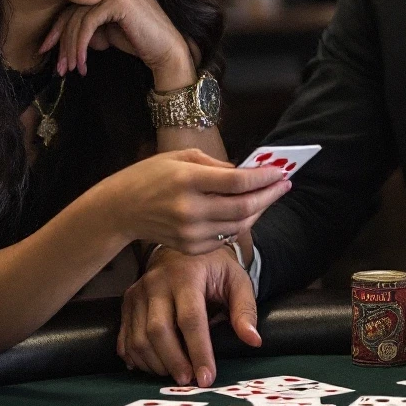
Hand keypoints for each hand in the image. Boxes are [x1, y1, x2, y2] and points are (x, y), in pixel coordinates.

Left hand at [39, 0, 194, 86]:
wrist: (168, 51)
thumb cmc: (140, 40)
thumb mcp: (107, 27)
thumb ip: (85, 21)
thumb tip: (58, 33)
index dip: (60, 25)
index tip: (48, 47)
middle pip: (76, 6)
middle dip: (62, 39)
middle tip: (58, 65)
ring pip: (80, 16)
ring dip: (71, 46)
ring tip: (69, 68)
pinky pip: (88, 22)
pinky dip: (80, 45)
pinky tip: (81, 63)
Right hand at [105, 147, 289, 253]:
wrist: (121, 209)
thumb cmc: (151, 175)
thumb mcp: (181, 157)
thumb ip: (216, 165)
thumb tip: (247, 172)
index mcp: (187, 180)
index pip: (237, 182)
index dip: (263, 177)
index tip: (279, 171)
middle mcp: (190, 209)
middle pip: (243, 208)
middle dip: (269, 195)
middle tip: (284, 184)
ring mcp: (190, 232)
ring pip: (238, 226)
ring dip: (259, 211)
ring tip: (269, 195)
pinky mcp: (190, 248)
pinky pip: (225, 237)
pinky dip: (240, 224)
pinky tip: (247, 211)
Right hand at [117, 245, 257, 382]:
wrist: (182, 250)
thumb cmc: (213, 267)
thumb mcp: (236, 280)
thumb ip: (245, 310)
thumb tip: (253, 340)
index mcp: (187, 274)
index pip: (191, 318)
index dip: (199, 351)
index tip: (207, 377)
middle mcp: (157, 282)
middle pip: (158, 330)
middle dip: (174, 361)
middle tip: (189, 381)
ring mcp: (138, 292)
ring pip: (139, 338)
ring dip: (156, 364)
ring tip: (176, 375)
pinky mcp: (127, 303)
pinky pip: (126, 338)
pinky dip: (138, 358)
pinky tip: (155, 367)